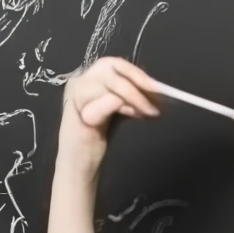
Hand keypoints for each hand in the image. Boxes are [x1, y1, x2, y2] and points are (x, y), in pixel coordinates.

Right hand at [58, 56, 161, 170]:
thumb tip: (157, 91)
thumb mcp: (116, 113)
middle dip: (138, 82)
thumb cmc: (96, 141)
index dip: (137, 73)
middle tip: (156, 99)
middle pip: (111, 67)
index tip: (158, 88)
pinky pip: (107, 100)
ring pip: (110, 83)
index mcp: (87, 80)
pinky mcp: (79, 113)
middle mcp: (78, 82)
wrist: (79, 168)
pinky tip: (133, 116)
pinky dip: (123, 106)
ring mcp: (75, 96)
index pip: (114, 64)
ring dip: (134, 97)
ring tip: (146, 113)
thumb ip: (129, 98)